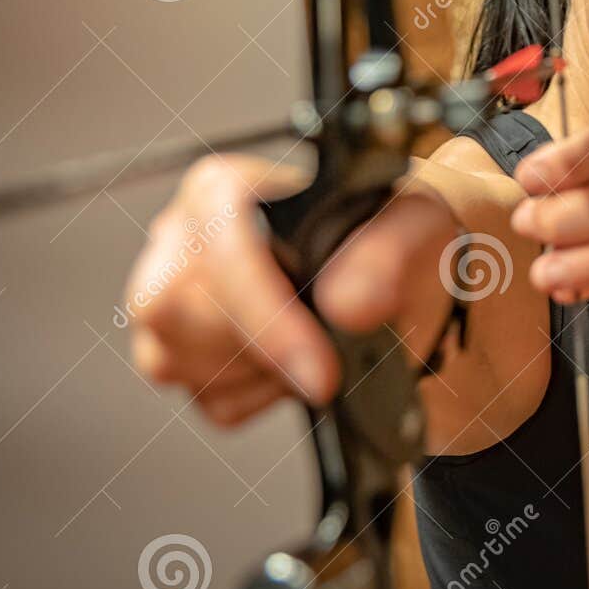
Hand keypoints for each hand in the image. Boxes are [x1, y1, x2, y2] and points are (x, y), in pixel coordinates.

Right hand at [126, 155, 456, 426]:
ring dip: (265, 373)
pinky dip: (265, 397)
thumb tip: (344, 304)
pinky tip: (297, 363)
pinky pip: (211, 400)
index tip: (321, 369)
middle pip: (175, 308)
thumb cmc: (397, 236)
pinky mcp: (181, 357)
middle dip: (263, 348)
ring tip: (318, 344)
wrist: (407, 282)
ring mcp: (171, 300)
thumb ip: (388, 252)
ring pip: (178, 361)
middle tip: (333, 362)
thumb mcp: (416, 225)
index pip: (215, 245)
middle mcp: (182, 238)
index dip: (264, 314)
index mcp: (224, 188)